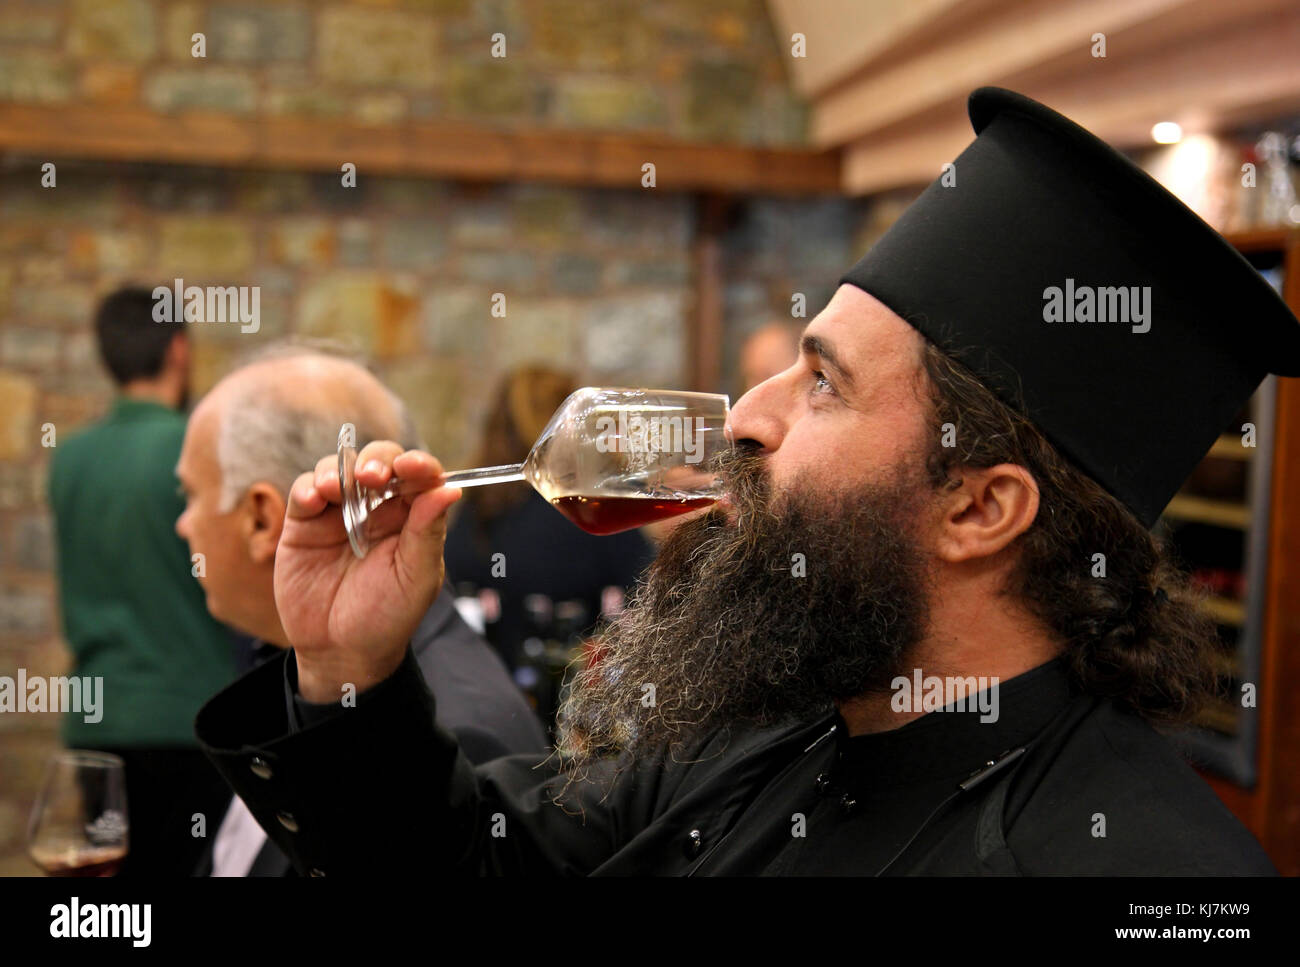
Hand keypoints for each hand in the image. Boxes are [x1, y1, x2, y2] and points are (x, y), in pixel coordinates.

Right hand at [274, 442, 461, 702]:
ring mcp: (339, 512)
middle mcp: (377, 507)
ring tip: (336, 490)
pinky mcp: (304, 523)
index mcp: (412, 516)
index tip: (413, 466)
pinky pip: (304, 490)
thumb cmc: (388, 616)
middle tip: (371, 477)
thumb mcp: (416, 578)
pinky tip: (314, 499)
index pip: (419, 475)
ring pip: (338, 466)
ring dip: (338, 469)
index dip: (417, 464)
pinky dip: (308, 485)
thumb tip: (449, 489)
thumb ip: (428, 532)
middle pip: (379, 460)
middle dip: (376, 460)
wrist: (341, 651)